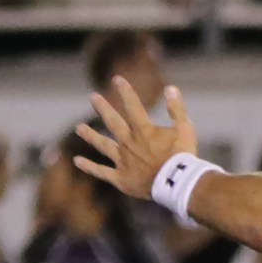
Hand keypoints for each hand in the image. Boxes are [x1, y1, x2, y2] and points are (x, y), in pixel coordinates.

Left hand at [73, 78, 197, 201]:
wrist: (176, 183)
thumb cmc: (183, 156)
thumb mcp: (185, 129)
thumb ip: (177, 108)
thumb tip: (171, 88)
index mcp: (144, 130)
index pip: (133, 106)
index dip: (125, 91)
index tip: (116, 79)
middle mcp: (129, 143)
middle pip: (113, 122)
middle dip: (103, 108)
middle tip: (92, 96)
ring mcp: (123, 161)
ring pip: (103, 145)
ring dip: (90, 135)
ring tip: (78, 128)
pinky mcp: (120, 178)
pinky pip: (101, 171)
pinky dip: (89, 166)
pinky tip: (76, 161)